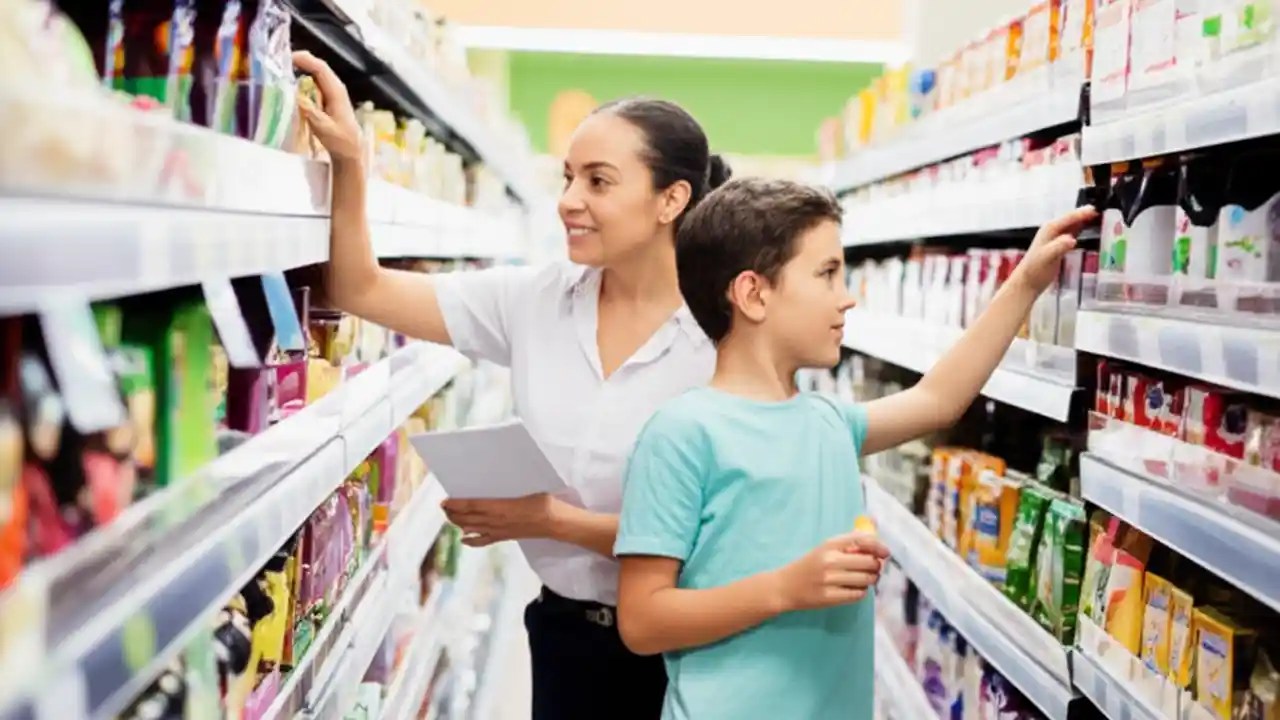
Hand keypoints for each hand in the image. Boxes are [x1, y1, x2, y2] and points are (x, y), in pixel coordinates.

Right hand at [292, 51, 362, 163]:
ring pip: (316, 73)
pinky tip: (292, 82)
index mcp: (336, 91)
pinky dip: (303, 79)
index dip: (305, 60)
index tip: (287, 57)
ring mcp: (332, 91)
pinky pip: (314, 83)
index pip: (321, 68)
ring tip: (283, 68)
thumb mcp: (324, 128)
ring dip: (301, 68)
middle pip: (317, 67)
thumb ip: (311, 112)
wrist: (351, 150)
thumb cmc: (340, 140)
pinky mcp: (328, 97)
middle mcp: (335, 87)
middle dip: (300, 61)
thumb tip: (297, 96)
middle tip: (280, 61)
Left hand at [442, 494, 560, 546]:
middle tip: (444, 507)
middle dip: (453, 513)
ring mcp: (500, 530)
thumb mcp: (527, 487)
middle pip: (468, 518)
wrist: (556, 522)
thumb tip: (495, 479)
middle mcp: (496, 520)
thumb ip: (508, 486)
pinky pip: (484, 541)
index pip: (472, 506)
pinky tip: (464, 539)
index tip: (445, 501)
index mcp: (501, 506)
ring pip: (473, 529)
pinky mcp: (505, 537)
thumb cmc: (545, 501)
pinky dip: (472, 541)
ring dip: (459, 523)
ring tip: (450, 517)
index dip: (456, 504)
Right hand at [773, 531, 890, 611]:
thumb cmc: (809, 565)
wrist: (786, 586)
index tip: (885, 553)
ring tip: (863, 578)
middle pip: (869, 562)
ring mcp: (830, 580)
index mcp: (829, 545)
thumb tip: (875, 534)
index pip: (862, 540)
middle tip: (873, 569)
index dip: (878, 546)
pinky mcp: (830, 597)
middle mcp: (830, 560)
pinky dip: (861, 592)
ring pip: (866, 579)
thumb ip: (849, 541)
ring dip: (870, 580)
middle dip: (876, 566)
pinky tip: (854, 588)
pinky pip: (858, 594)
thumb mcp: (825, 548)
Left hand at [1014, 206, 1098, 292]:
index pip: (1069, 218)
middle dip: (1086, 214)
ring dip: (1085, 221)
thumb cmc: (1036, 269)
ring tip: (1102, 216)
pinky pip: (1073, 233)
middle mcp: (1053, 230)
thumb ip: (1059, 247)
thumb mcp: (1047, 257)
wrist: (1028, 281)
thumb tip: (1072, 239)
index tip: (1097, 209)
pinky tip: (1091, 230)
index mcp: (1050, 229)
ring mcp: (1056, 237)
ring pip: (1073, 225)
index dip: (1083, 213)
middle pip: (1072, 218)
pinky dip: (1082, 230)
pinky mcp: (1060, 245)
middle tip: (1104, 210)